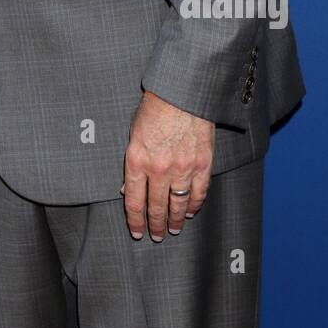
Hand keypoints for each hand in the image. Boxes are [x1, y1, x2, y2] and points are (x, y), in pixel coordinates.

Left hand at [121, 90, 214, 241]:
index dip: (135, 220)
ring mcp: (182, 168)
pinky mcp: (202, 164)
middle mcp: (158, 169)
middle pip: (155, 207)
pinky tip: (190, 212)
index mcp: (137, 160)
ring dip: (174, 220)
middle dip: (155, 225)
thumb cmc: (154, 108)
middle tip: (156, 236)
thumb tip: (126, 187)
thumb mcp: (133, 133)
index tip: (137, 232)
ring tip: (173, 230)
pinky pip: (198, 193)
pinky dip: (194, 205)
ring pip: (177, 205)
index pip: (133, 200)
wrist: (182, 92)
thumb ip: (132, 162)